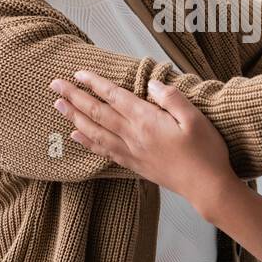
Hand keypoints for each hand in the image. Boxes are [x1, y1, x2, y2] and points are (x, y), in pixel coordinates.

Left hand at [49, 71, 236, 209]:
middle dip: (74, 97)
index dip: (95, 83)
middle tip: (54, 84)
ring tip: (58, 106)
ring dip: (74, 117)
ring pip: (95, 132)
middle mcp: (133, 136)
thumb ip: (172, 98)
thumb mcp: (196, 118)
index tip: (78, 73)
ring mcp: (131, 152)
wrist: (206, 188)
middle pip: (97, 113)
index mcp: (147, 120)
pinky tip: (76, 136)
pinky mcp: (134, 165)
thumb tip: (152, 85)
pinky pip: (103, 151)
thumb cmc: (205, 152)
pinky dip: (87, 142)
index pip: (114, 96)